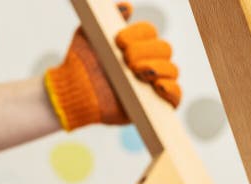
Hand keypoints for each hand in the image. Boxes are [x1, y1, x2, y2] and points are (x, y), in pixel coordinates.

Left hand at [45, 2, 180, 130]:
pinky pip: (176, 97)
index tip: (118, 42)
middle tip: (127, 60)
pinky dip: (172, 90)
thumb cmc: (79, 65)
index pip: (150, 32)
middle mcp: (147, 63)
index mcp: (136, 45)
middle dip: (146, 51)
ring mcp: (152, 85)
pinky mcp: (154, 107)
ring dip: (158, 68)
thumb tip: (127, 8)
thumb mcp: (87, 35)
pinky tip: (159, 86)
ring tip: (137, 72)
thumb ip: (105, 18)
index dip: (139, 34)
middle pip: (164, 49)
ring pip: (172, 70)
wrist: (74, 93)